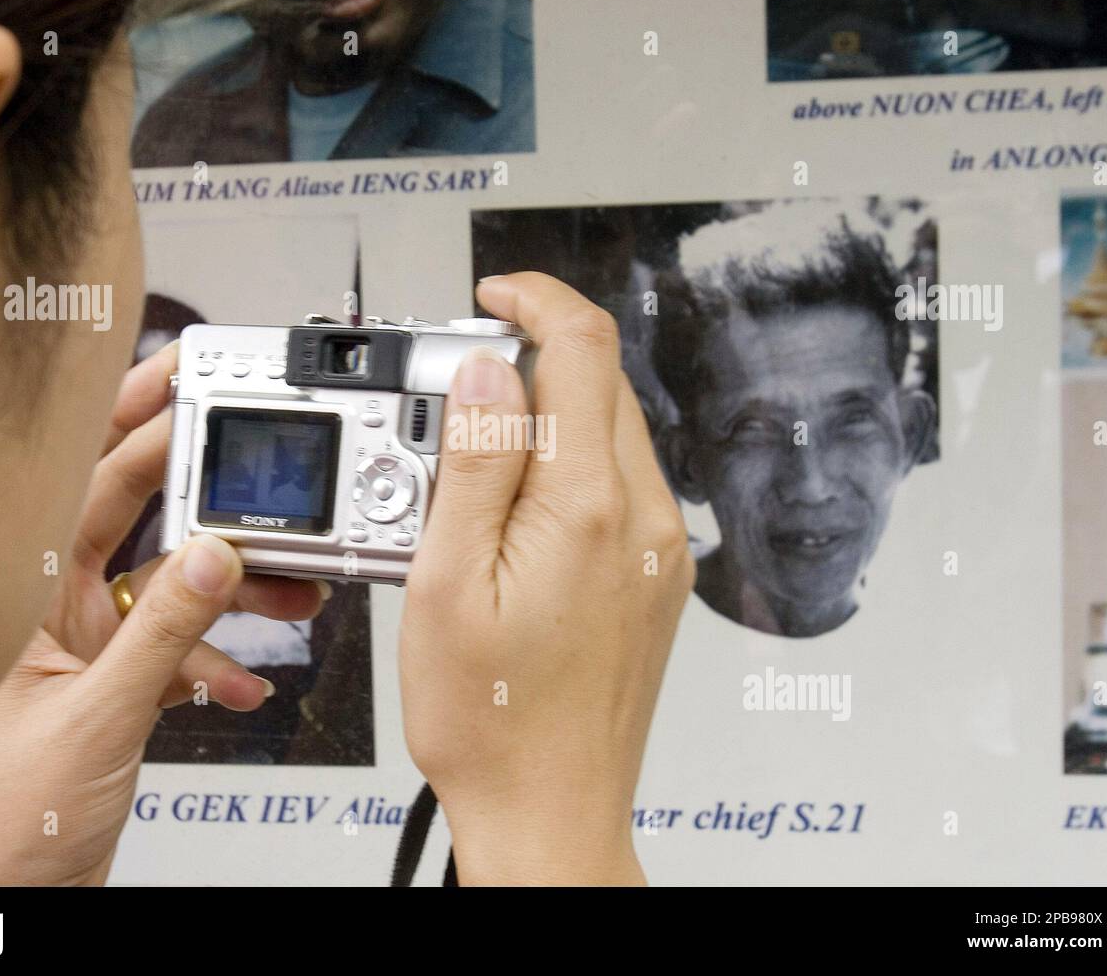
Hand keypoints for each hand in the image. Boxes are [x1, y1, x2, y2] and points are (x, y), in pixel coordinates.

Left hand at [0, 343, 327, 885]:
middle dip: (201, 483)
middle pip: (137, 517)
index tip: (186, 381)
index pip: (88, 488)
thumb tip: (219, 555)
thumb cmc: (15, 823)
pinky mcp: (121, 686)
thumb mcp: (100, 717)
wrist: (17, 900)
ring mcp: (91, 648)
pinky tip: (247, 678)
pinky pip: (183, 647)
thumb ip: (165, 632)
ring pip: (175, 586)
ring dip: (235, 589)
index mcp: (30, 602)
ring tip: (288, 593)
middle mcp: (58, 613)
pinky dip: (220, 660)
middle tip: (249, 434)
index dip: (140, 426)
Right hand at [399, 273, 694, 884]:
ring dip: (548, 419)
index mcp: (592, 508)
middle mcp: (647, 520)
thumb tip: (484, 372)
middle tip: (458, 396)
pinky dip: (568, 469)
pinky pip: (619, 487)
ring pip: (612, 433)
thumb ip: (471, 463)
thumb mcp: (444, 582)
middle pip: (603, 383)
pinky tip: (515, 517)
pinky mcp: (658, 577)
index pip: (583, 349)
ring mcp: (662, 551)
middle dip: (533, 361)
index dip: (536, 300)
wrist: (550, 809)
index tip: (495, 296)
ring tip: (473, 474)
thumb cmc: (492, 721)